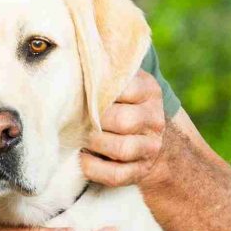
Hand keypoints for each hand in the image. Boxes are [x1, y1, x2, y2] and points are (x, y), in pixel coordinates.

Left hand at [81, 72, 166, 189]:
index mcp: (149, 90)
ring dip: (95, 144)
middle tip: (76, 119)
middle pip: (123, 121)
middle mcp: (154, 118)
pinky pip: (116, 174)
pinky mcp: (140, 171)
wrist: (151, 140)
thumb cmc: (123, 104)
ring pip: (121, 148)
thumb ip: (106, 71)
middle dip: (95, 122)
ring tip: (80, 137)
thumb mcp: (123, 83)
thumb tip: (76, 55)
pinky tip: (83, 159)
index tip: (79, 92)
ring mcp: (150, 147)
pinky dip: (95, 168)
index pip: (124, 88)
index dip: (97, 93)